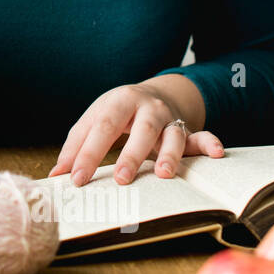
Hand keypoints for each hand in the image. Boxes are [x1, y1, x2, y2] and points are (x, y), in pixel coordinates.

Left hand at [47, 80, 224, 186]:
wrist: (152, 94)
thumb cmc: (116, 113)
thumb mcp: (93, 120)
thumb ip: (76, 146)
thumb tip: (57, 176)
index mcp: (118, 102)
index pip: (101, 128)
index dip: (87, 153)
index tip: (76, 179)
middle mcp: (147, 108)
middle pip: (140, 130)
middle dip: (131, 155)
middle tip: (121, 179)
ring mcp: (170, 119)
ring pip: (173, 135)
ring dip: (170, 154)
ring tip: (164, 174)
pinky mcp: (188, 130)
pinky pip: (202, 136)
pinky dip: (210, 144)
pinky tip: (217, 154)